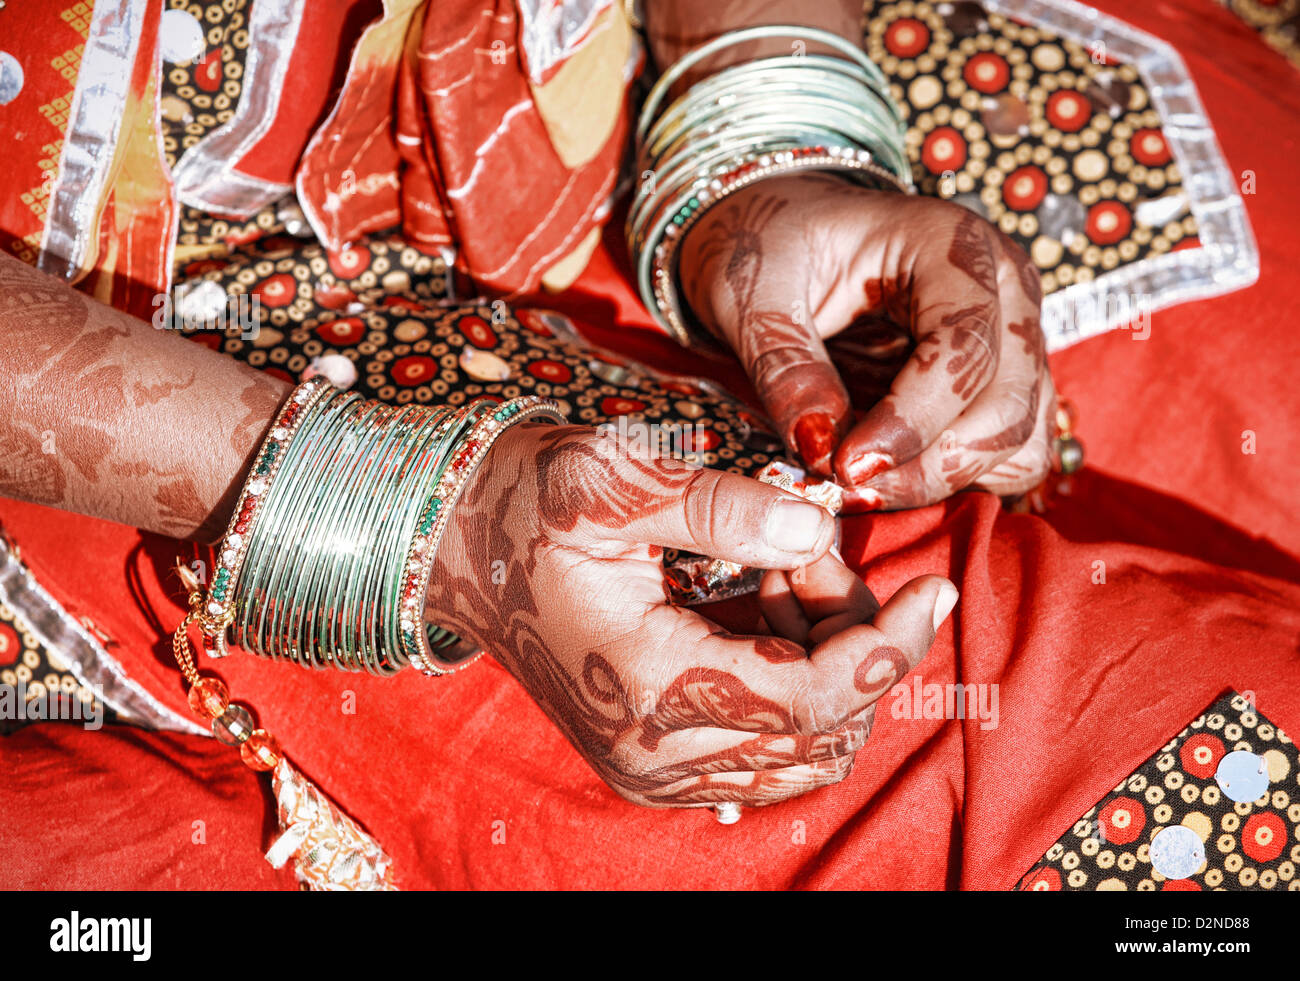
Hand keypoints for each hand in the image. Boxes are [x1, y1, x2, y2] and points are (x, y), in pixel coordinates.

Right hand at [426, 422, 957, 807]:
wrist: (461, 551)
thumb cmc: (529, 505)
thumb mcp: (613, 478)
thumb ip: (719, 505)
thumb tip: (818, 527)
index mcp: (645, 683)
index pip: (810, 701)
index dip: (888, 648)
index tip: (933, 586)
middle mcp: (654, 751)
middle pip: (820, 732)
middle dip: (853, 640)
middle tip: (812, 550)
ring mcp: (654, 767)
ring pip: (803, 750)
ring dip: (826, 661)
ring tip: (781, 570)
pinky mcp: (658, 760)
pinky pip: (768, 747)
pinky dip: (794, 679)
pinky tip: (761, 603)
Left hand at [681, 175, 1054, 511]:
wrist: (786, 238)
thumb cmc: (772, 245)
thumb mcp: (753, 290)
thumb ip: (784, 365)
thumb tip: (819, 446)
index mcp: (952, 245)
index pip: (963, 349)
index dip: (910, 422)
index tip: (845, 466)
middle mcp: (1004, 292)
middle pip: (1006, 408)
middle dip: (929, 467)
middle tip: (849, 490)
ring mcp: (1014, 341)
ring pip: (1018, 441)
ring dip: (947, 483)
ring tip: (864, 489)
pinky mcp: (1003, 386)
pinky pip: (1012, 456)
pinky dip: (961, 484)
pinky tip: (892, 482)